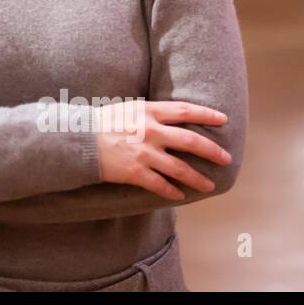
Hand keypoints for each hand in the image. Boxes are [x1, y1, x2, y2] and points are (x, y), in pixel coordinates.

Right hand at [94, 100, 232, 200]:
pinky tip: (179, 195)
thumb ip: (150, 113)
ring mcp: (144, 153)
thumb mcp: (128, 109)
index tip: (222, 119)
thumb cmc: (102, 122)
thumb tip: (172, 118)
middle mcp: (150, 131)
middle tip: (225, 158)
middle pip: (190, 141)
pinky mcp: (135, 172)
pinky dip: (172, 191)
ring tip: (209, 185)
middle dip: (212, 151)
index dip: (206, 115)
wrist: (78, 140)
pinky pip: (160, 184)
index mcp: (149, 111)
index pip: (185, 111)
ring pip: (180, 169)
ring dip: (198, 179)